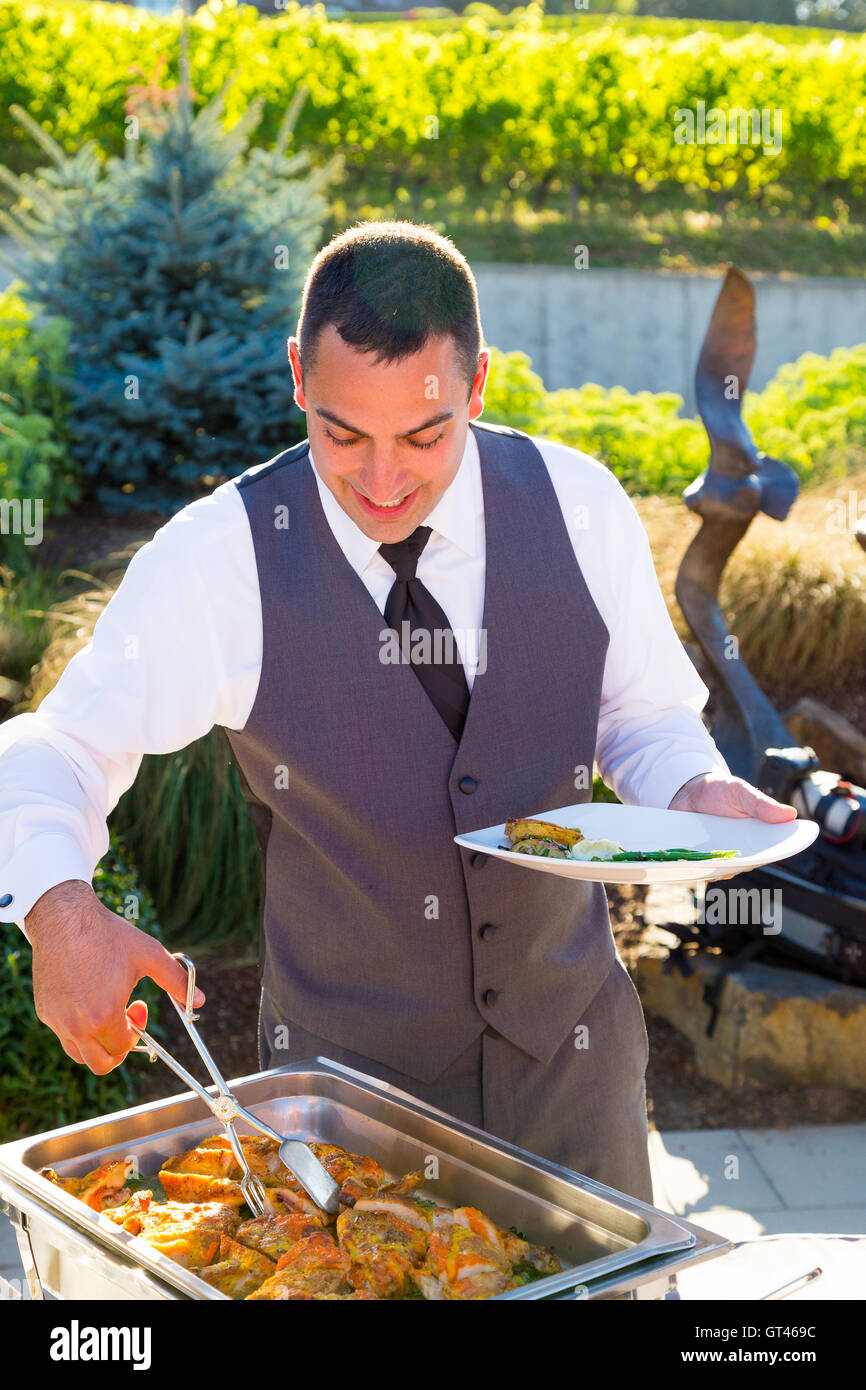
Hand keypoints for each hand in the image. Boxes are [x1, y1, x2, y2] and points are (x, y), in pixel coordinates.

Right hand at [25, 879, 204, 1075]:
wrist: (64, 918)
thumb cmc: (109, 935)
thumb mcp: (150, 955)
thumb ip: (177, 981)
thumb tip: (199, 1001)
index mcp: (104, 1016)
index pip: (123, 1048)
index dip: (138, 1032)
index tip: (140, 1006)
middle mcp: (76, 1026)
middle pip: (100, 1064)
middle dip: (118, 1049)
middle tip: (125, 1021)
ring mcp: (56, 1020)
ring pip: (78, 1053)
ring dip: (97, 1042)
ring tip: (106, 1009)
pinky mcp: (44, 1011)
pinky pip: (63, 1033)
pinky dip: (78, 1027)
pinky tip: (87, 995)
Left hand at [667, 770, 796, 878]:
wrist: (687, 792)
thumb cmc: (719, 790)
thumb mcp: (740, 791)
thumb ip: (761, 804)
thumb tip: (791, 814)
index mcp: (759, 833)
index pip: (772, 849)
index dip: (776, 852)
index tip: (776, 850)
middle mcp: (743, 848)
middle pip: (750, 862)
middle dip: (747, 861)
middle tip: (741, 856)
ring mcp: (723, 854)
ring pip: (729, 870)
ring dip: (725, 868)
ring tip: (720, 861)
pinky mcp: (704, 858)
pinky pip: (708, 870)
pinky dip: (707, 870)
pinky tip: (704, 866)